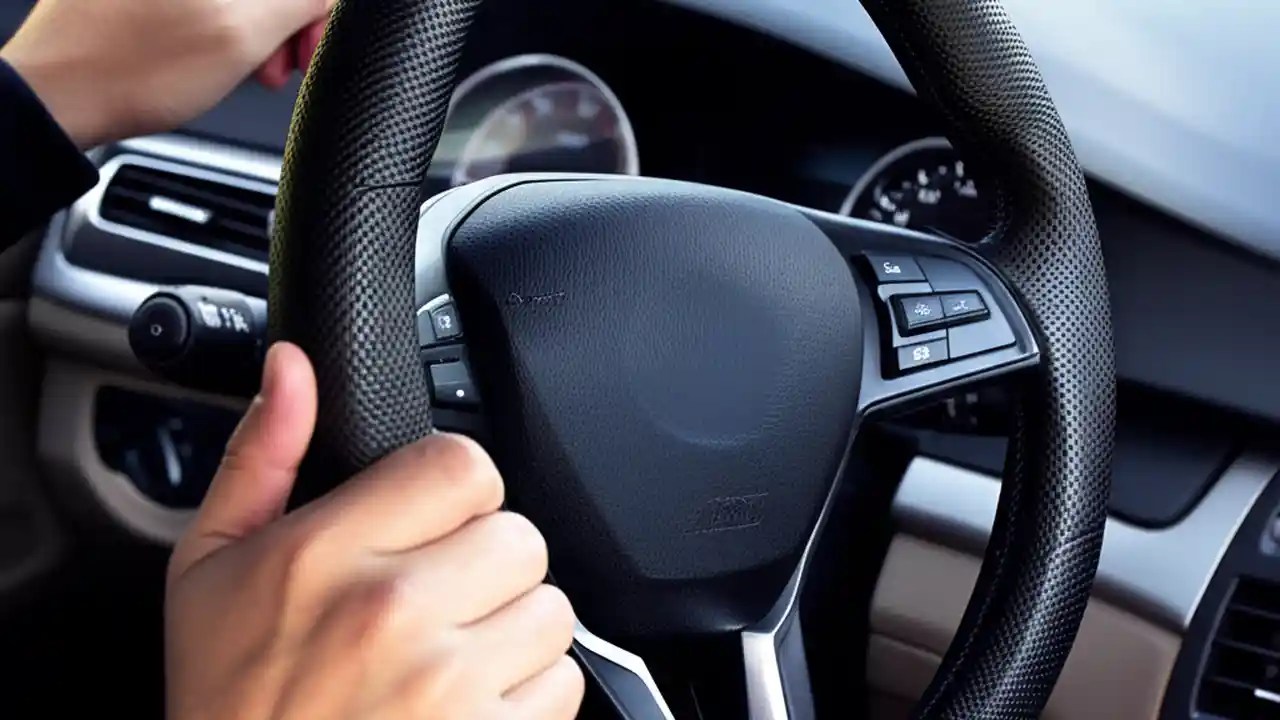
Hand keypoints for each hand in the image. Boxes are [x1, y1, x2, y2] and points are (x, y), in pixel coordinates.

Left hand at [0, 0, 333, 148]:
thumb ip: (300, 2)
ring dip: (255, 26)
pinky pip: (208, 3)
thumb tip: (326, 1)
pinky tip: (215, 55)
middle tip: (277, 64)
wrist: (60, 95)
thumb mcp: (244, 33)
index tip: (306, 46)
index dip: (313, 12)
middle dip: (283, 21)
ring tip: (245, 67)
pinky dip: (223, 23)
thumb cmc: (136, 70)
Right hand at [166, 344, 583, 719]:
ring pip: (552, 606)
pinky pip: (563, 682)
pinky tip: (468, 701)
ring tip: (450, 653)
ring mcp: (449, 682)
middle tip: (437, 596)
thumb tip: (293, 366)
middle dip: (487, 560)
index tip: (433, 518)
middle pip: (518, 533)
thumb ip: (262, 455)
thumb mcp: (208, 568)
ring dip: (513, 626)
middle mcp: (394, 610)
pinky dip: (529, 693)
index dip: (455, 487)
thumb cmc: (229, 700)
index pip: (462, 465)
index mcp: (326, 554)